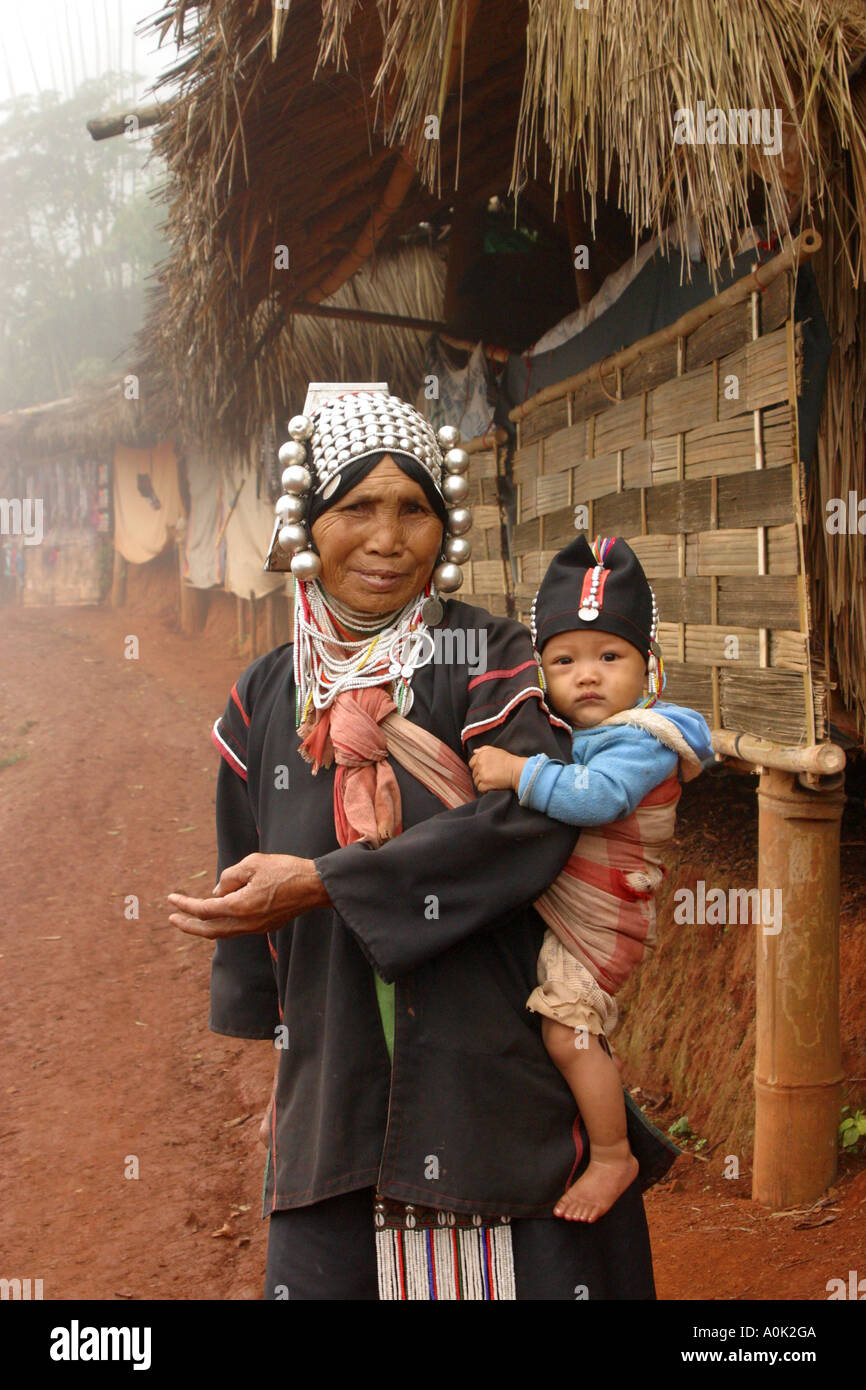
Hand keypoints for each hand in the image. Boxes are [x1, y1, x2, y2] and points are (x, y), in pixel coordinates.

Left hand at [168, 853, 330, 938]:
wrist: (315, 887)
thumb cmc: (286, 870)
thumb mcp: (253, 863)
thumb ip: (229, 876)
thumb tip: (217, 891)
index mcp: (240, 907)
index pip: (204, 909)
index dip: (184, 905)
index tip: (170, 899)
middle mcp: (246, 923)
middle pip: (209, 930)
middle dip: (188, 924)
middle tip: (172, 919)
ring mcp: (256, 928)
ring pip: (222, 933)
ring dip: (204, 927)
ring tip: (190, 919)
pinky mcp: (265, 926)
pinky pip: (236, 929)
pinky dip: (221, 925)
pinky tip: (218, 916)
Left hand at [468, 744, 526, 794]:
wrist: (517, 771)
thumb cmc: (508, 761)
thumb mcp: (496, 751)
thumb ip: (484, 749)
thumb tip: (474, 751)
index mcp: (481, 756)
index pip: (471, 763)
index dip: (477, 767)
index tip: (484, 770)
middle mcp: (480, 764)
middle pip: (474, 773)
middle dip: (480, 776)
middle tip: (490, 776)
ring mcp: (482, 774)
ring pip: (476, 782)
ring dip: (482, 783)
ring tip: (491, 782)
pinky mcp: (485, 783)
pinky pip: (480, 788)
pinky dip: (484, 790)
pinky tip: (491, 787)